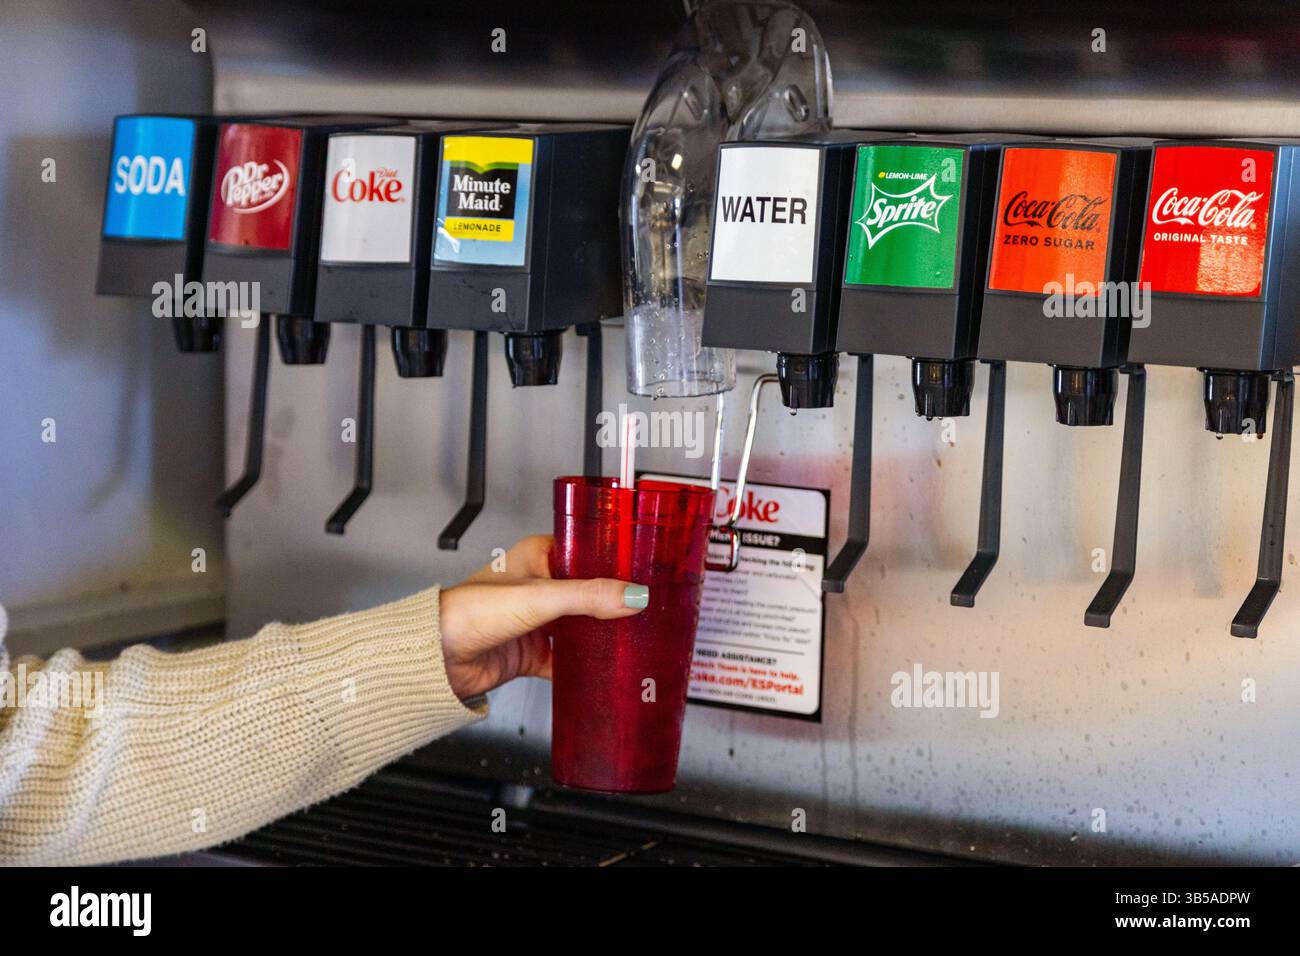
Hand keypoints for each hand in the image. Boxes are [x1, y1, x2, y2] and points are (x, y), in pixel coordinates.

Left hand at [439, 535, 647, 700]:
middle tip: (647, 609)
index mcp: (538, 557)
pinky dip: (585, 666)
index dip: (615, 564)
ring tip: (634, 638)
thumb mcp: (540, 597)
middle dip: (614, 604)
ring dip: (601, 635)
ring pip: (581, 627)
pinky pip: (567, 660)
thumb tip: (634, 595)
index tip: (644, 573)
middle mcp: (538, 587)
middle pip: (589, 594)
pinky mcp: (533, 652)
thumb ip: (590, 597)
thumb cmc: (470, 611)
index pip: (587, 554)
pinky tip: (604, 669)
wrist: (438, 656)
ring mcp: (537, 621)